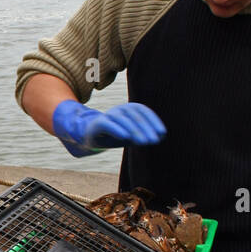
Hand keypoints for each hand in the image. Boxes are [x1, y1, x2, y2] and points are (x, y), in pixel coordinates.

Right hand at [51, 100, 165, 157]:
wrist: (88, 136)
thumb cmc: (113, 135)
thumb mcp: (130, 136)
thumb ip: (144, 135)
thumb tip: (161, 136)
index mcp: (128, 110)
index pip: (143, 111)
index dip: (153, 121)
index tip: (162, 133)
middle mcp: (119, 110)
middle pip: (134, 116)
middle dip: (145, 128)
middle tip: (154, 140)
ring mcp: (108, 116)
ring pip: (122, 119)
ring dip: (134, 130)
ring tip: (143, 141)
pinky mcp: (98, 123)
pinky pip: (108, 124)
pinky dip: (117, 129)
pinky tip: (126, 137)